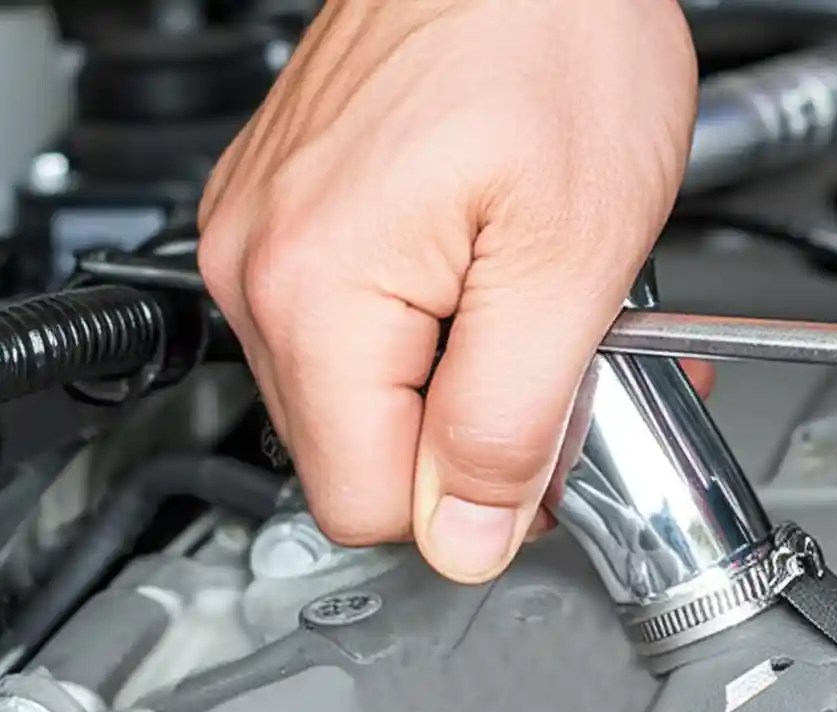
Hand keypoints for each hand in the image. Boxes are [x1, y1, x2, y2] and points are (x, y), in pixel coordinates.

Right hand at [197, 0, 699, 582]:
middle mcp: (264, 267)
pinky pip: (363, 324)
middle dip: (475, 433)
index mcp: (318, 290)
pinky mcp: (301, 213)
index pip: (368, 500)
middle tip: (561, 358)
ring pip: (368, 393)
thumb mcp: (572, 255)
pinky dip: (441, 323)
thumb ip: (512, 419)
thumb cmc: (553, 34)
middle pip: (362, 452)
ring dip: (465, 375)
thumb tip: (465, 537)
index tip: (548, 441)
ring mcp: (274, 235)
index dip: (475, 495)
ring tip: (535, 299)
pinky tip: (498, 271)